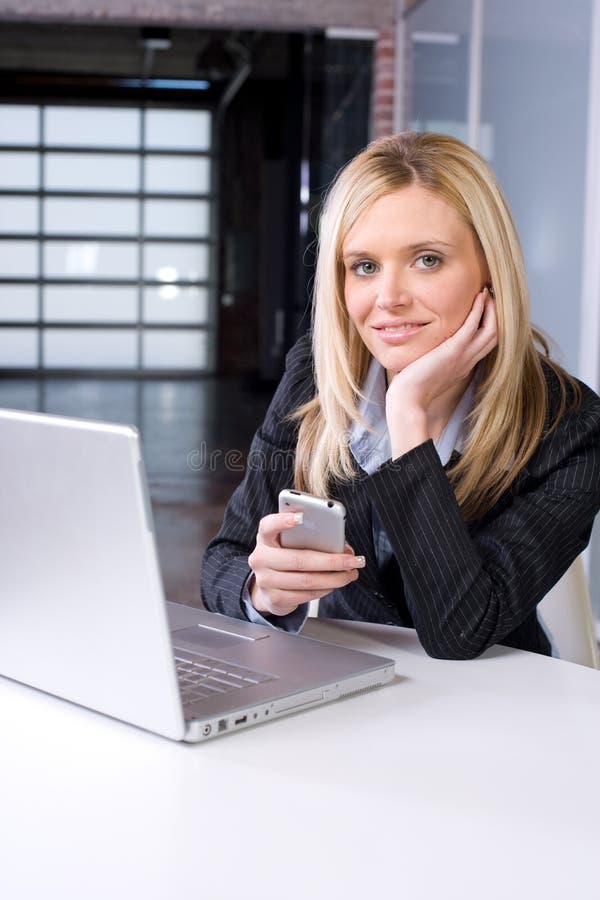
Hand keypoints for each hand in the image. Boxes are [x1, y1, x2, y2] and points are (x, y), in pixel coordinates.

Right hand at [247, 512, 364, 616]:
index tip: (301, 517)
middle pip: (298, 559)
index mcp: (265, 538)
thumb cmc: (285, 557)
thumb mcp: (290, 543)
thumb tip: (343, 548)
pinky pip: (306, 595)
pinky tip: (334, 583)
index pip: (268, 525)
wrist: (267, 587)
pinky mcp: (274, 599)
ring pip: (306, 580)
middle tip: (352, 560)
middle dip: (331, 561)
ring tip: (350, 573)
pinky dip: (325, 589)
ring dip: (333, 578)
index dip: (282, 520)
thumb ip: (310, 538)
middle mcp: (261, 559)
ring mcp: (265, 581)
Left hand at [386, 288, 496, 455]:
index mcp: (463, 367)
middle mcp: (468, 361)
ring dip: (492, 310)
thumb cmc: (412, 389)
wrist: (408, 400)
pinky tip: (479, 297)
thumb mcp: (428, 372)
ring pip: (492, 330)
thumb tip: (426, 353)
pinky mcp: (454, 351)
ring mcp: (463, 357)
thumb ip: (434, 361)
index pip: (485, 344)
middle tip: (492, 297)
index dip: (489, 326)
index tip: (486, 310)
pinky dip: (479, 311)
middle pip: (495, 336)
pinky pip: (473, 327)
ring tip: (488, 293)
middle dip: (496, 315)